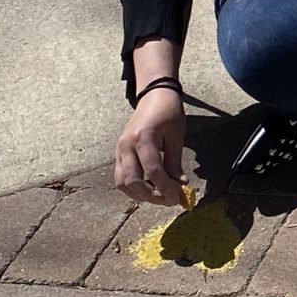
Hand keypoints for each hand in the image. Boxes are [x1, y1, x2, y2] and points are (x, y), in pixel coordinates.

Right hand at [115, 89, 186, 205]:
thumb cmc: (168, 113)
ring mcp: (119, 149)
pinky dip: (132, 188)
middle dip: (151, 196)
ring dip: (140, 195)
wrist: (154, 96)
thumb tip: (179, 185)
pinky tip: (148, 190)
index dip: (166, 188)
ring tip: (159, 197)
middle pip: (133, 181)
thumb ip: (175, 162)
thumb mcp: (176, 136)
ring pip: (122, 182)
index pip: (153, 171)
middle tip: (169, 200)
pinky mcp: (118, 153)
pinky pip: (120, 177)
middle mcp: (127, 145)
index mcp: (143, 138)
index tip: (178, 198)